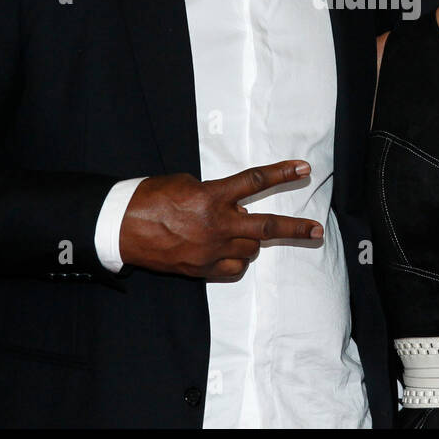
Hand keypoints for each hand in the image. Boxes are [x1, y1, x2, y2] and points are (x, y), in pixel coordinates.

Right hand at [118, 160, 320, 278]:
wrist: (122, 227)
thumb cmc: (151, 198)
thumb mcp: (187, 183)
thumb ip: (216, 194)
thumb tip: (235, 205)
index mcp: (212, 196)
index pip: (255, 181)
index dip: (282, 173)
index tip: (304, 169)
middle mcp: (217, 225)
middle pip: (266, 228)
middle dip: (295, 229)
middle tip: (316, 231)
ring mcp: (211, 250)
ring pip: (250, 250)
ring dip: (250, 241)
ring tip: (237, 233)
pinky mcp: (202, 269)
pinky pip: (234, 269)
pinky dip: (236, 260)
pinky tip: (226, 253)